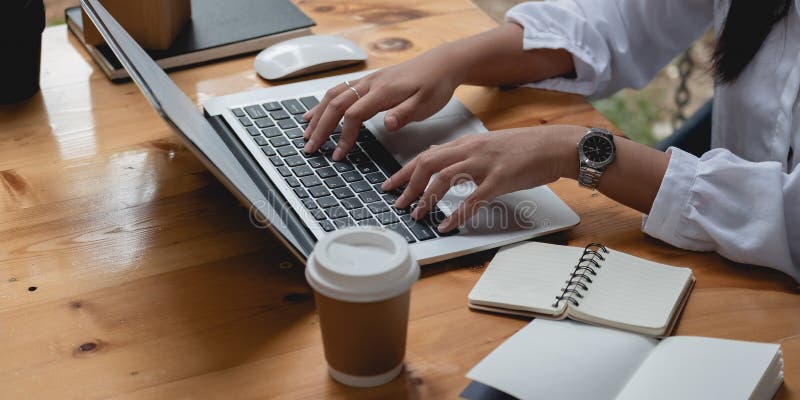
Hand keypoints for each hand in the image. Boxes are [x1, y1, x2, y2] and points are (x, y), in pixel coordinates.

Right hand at [302, 45, 466, 159]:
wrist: (442, 64)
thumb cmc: (435, 85)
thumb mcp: (427, 104)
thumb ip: (405, 114)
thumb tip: (387, 123)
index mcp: (383, 91)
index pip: (354, 115)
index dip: (343, 136)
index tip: (338, 154)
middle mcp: (370, 83)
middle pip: (336, 104)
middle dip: (320, 127)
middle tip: (309, 148)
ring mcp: (368, 81)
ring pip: (334, 95)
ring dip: (318, 115)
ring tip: (306, 133)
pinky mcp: (369, 81)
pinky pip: (340, 90)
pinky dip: (324, 103)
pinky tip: (315, 112)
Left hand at [382, 125, 583, 231]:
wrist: (555, 146)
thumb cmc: (524, 149)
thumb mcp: (486, 144)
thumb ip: (460, 151)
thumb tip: (436, 153)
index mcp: (466, 144)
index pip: (426, 155)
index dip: (404, 172)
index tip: (390, 186)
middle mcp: (471, 150)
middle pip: (428, 164)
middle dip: (408, 185)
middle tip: (398, 203)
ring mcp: (485, 164)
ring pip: (445, 178)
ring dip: (427, 198)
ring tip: (419, 214)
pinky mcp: (500, 179)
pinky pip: (473, 199)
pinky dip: (457, 214)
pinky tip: (447, 225)